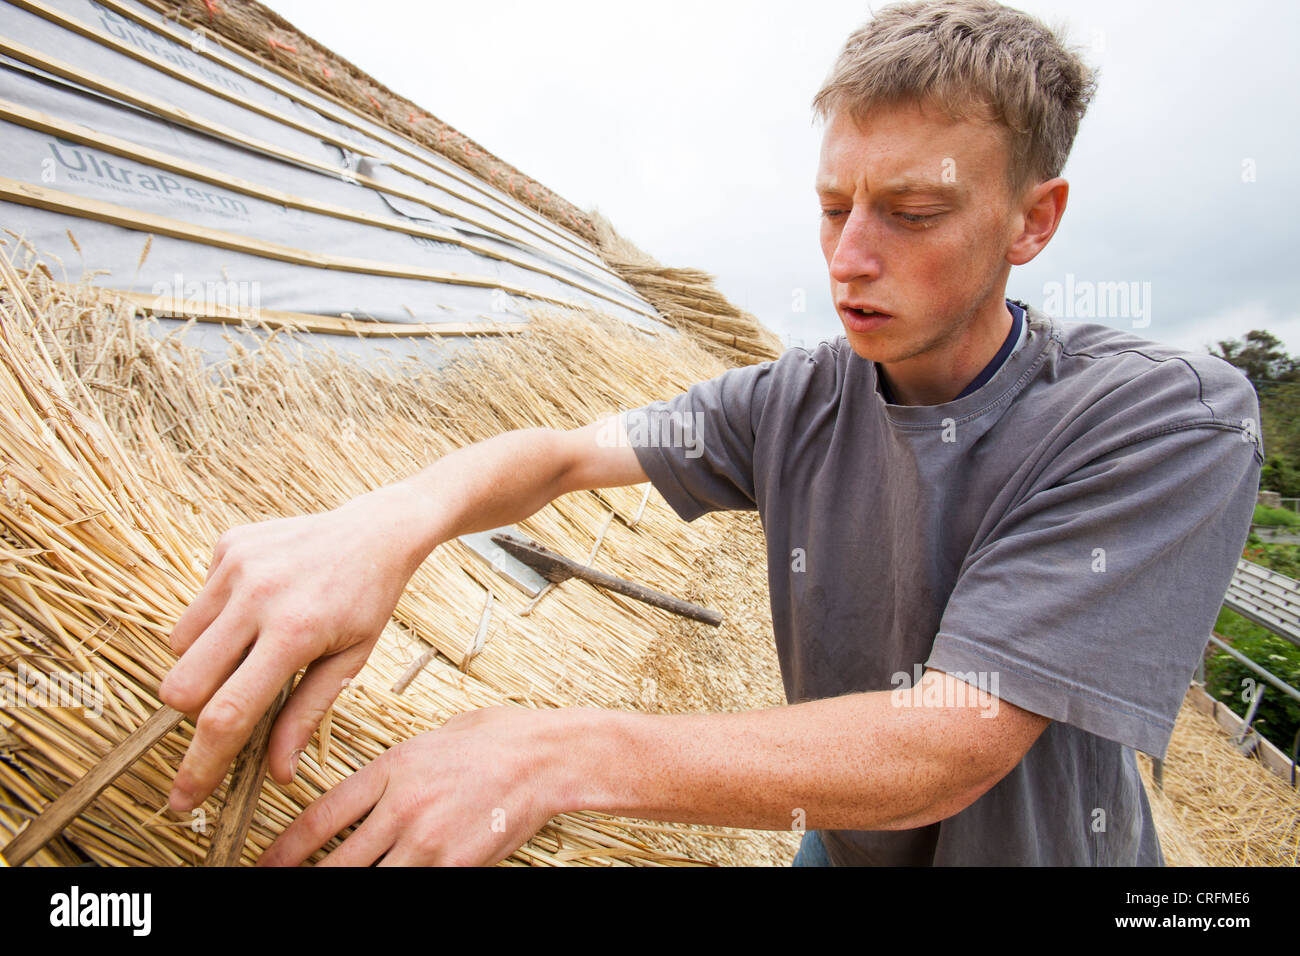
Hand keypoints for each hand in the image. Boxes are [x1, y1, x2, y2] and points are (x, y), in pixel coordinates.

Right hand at [160, 484, 431, 811]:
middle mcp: (258, 595)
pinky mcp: (228, 544)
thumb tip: (278, 774)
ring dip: (205, 660)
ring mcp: (238, 565)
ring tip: (257, 644)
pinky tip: (261, 602)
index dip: (200, 763)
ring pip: (180, 645)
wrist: (376, 531)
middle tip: (229, 706)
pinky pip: (197, 602)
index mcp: (293, 632)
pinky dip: (216, 618)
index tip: (182, 798)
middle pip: (184, 684)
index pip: (227, 713)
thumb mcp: (350, 661)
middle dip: (195, 710)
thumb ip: (306, 716)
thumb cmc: (367, 601)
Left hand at [257, 706, 572, 865]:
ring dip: (348, 888)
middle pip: (335, 864)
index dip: (284, 851)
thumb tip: (362, 798)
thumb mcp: (429, 741)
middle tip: (285, 888)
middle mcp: (400, 808)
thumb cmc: (496, 740)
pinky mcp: (454, 866)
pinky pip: (411, 887)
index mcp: (390, 769)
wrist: (547, 755)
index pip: (319, 819)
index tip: (264, 868)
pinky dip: (396, 890)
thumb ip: (391, 771)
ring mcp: (426, 841)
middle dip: (307, 882)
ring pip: (367, 881)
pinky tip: (391, 884)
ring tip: (325, 898)